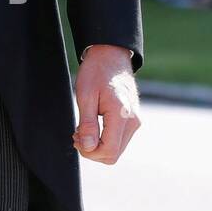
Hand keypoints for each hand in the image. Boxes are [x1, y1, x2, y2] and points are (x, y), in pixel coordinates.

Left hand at [72, 46, 139, 163]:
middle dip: (92, 150)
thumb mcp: (85, 95)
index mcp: (121, 115)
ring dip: (97, 145)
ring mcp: (135, 122)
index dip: (89, 151)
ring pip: (116, 149)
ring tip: (82, 129)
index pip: (108, 151)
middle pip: (113, 154)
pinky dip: (104, 139)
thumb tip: (88, 148)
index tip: (76, 138)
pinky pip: (118, 140)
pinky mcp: (133, 120)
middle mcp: (133, 122)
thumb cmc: (96, 72)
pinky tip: (92, 126)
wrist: (111, 56)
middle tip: (76, 134)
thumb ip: (88, 124)